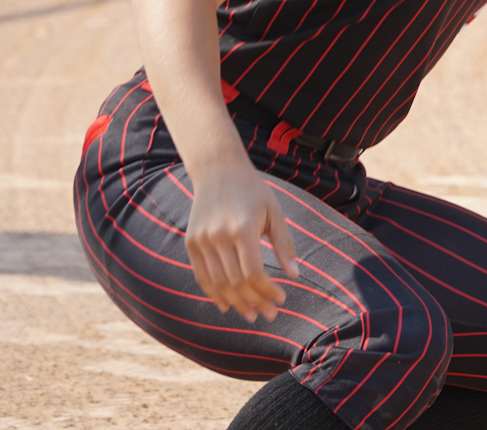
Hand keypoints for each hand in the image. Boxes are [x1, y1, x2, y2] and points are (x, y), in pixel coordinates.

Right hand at [185, 162, 299, 322]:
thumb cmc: (253, 191)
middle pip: (236, 281)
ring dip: (236, 303)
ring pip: (218, 283)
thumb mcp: (274, 212)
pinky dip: (213, 294)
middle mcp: (218, 236)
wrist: (218, 171)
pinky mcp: (191, 242)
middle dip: (255, 302)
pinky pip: (201, 276)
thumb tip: (295, 275)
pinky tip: (226, 306)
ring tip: (251, 315)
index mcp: (243, 227)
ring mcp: (202, 240)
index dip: (267, 291)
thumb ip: (284, 244)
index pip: (254, 272)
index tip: (281, 299)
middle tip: (270, 314)